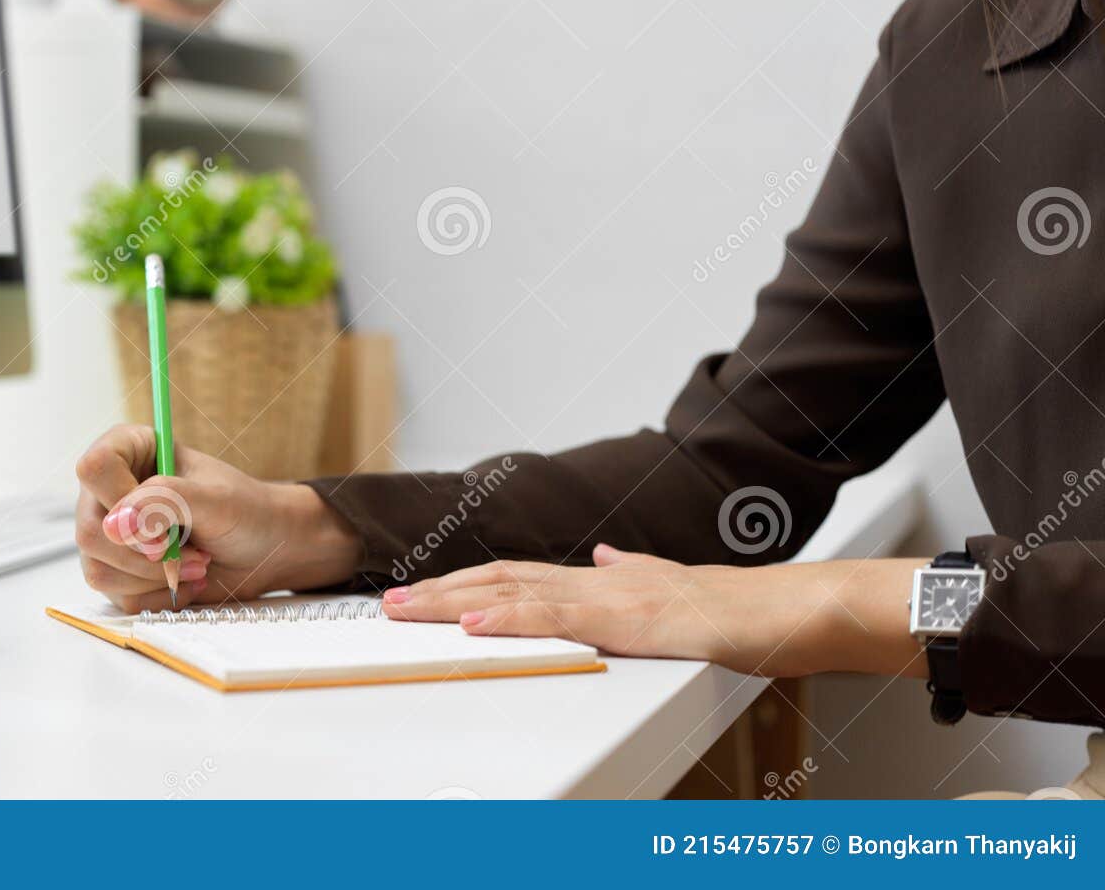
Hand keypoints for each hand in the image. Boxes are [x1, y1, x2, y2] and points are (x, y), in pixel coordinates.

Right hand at [73, 425, 358, 612]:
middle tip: (190, 552)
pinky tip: (184, 581)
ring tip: (196, 564)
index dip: (123, 504)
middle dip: (145, 555)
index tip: (164, 527)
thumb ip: (164, 501)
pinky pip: (115, 595)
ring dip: (154, 578)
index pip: (94, 468)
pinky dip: (155, 596)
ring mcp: (112, 532)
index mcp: (132, 450)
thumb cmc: (247, 511)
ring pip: (98, 568)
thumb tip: (116, 524)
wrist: (268, 551)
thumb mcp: (215, 498)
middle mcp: (112, 490)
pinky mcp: (119, 570)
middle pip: (89, 530)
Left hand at [383, 545, 925, 677]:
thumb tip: (603, 558)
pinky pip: (561, 618)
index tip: (420, 592)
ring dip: (455, 601)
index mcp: (600, 581)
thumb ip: (633, 574)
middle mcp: (596, 581)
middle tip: (388, 601)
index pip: (516, 576)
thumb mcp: (671, 589)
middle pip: (501, 578)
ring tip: (408, 608)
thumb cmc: (737, 610)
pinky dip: (513, 617)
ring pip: (517, 592)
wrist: (790, 609)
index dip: (464, 582)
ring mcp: (610, 597)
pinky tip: (476, 620)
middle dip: (440, 591)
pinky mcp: (630, 619)